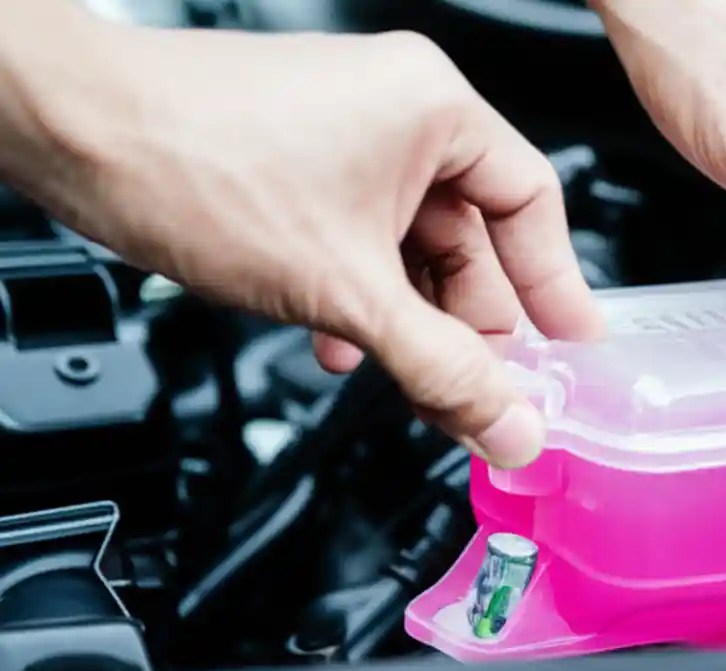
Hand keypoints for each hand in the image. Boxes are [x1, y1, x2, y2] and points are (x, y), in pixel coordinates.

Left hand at [0, 6, 602, 467]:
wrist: (71, 130)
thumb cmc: (192, 160)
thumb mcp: (345, 290)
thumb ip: (441, 367)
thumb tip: (508, 422)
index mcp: (433, 108)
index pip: (531, 203)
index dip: (554, 283)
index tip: (570, 342)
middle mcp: (396, 110)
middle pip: (470, 233)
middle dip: (469, 321)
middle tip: (482, 387)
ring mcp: (344, 134)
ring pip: (409, 245)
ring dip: (408, 320)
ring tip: (408, 379)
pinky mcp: (299, 161)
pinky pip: (359, 237)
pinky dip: (360, 296)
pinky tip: (339, 344)